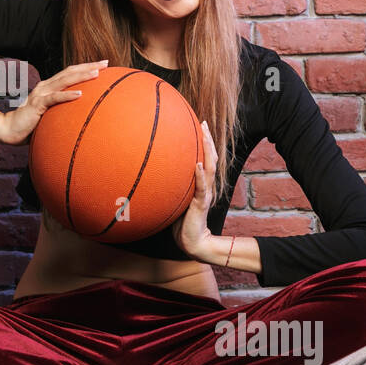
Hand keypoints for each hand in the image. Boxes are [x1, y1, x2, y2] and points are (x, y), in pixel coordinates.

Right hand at [0, 60, 108, 145]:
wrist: (9, 129)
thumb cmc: (30, 124)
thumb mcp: (49, 113)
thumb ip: (60, 109)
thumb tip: (79, 114)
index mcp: (48, 86)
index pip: (70, 73)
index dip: (85, 67)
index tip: (102, 65)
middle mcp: (45, 86)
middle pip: (70, 72)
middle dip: (88, 66)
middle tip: (105, 64)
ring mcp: (41, 94)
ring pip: (64, 81)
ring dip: (81, 76)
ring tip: (96, 73)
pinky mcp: (37, 104)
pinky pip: (55, 98)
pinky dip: (67, 95)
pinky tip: (80, 94)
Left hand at [173, 120, 217, 259]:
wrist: (191, 242)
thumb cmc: (181, 222)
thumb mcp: (175, 199)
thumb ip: (171, 187)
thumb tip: (154, 174)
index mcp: (201, 185)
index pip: (206, 159)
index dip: (204, 142)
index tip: (199, 125)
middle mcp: (206, 186)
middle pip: (211, 158)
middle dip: (208, 139)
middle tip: (203, 123)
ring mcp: (204, 194)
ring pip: (210, 168)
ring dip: (208, 150)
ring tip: (205, 135)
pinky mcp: (200, 204)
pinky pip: (201, 187)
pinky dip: (200, 175)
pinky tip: (197, 164)